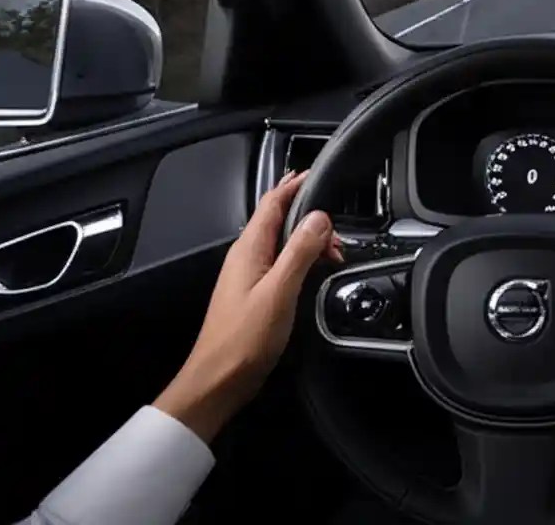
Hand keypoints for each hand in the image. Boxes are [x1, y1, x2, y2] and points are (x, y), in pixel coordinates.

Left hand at [153, 171, 342, 441]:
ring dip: (308, 241)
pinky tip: (314, 272)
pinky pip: (281, 263)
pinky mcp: (254, 294)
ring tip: (332, 253)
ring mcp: (248, 276)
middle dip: (309, 219)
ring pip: (281, 244)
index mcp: (248, 250)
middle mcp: (245, 258)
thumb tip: (319, 217)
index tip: (313, 175)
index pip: (271, 203)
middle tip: (337, 235)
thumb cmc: (243, 339)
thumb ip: (300, 251)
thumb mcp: (279, 291)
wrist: (218, 380)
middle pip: (278, 221)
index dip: (292, 186)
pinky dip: (301, 260)